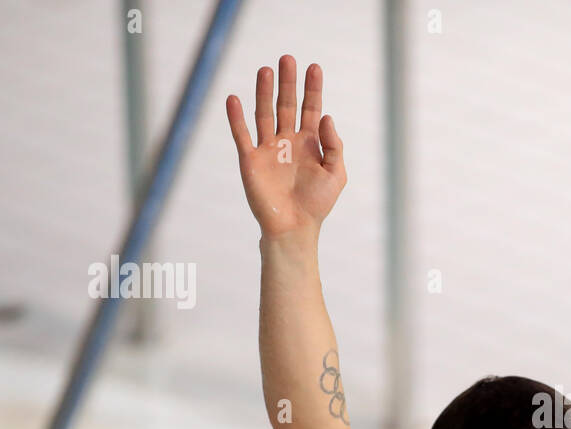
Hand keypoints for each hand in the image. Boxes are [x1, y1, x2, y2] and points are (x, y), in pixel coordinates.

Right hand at [226, 55, 345, 238]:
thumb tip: (326, 116)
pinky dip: (237, 117)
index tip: (314, 67)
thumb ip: (334, 146)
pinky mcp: (251, 160)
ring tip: (266, 69)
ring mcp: (268, 149)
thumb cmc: (317, 204)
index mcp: (310, 144)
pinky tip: (234, 98)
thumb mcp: (336, 174)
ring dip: (264, 92)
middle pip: (287, 105)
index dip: (313, 89)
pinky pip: (242, 135)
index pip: (311, 109)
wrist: (294, 228)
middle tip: (287, 59)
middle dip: (288, 83)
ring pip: (265, 114)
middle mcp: (288, 142)